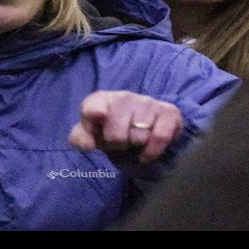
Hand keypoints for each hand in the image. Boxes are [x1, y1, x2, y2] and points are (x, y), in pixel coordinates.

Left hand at [68, 90, 183, 164]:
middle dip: (117, 145)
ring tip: (134, 140)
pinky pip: (160, 137)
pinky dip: (153, 151)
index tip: (99, 116)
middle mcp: (123, 97)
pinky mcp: (168, 111)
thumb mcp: (91, 136)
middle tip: (120, 142)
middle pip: (116, 135)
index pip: (94, 106)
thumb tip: (88, 145)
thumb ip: (80, 139)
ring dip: (136, 146)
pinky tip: (148, 151)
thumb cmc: (110, 131)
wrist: (140, 130)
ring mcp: (147, 102)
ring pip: (138, 137)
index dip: (96, 112)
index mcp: (99, 100)